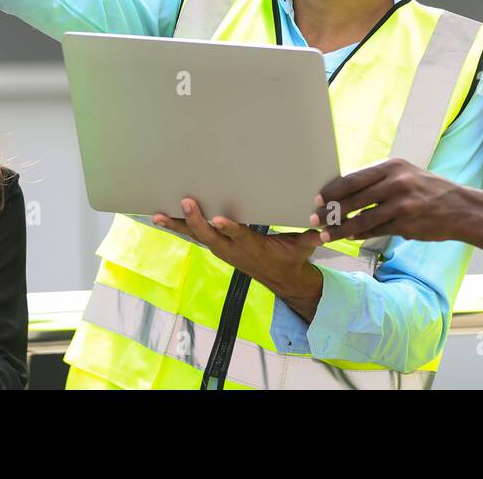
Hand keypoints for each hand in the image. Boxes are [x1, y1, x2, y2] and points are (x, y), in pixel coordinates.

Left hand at [153, 198, 321, 291]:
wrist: (282, 279)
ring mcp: (223, 250)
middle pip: (211, 236)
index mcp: (254, 248)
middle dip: (196, 219)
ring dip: (178, 226)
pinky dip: (180, 228)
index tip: (219, 218)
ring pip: (197, 237)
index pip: (241, 236)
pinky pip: (196, 237)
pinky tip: (163, 218)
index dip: (230, 228)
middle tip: (185, 201)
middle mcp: (233, 250)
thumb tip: (324, 226)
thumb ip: (310, 237)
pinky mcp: (218, 248)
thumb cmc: (292, 258)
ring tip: (157, 215)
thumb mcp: (304, 248)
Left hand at [312, 157, 471, 242]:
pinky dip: (360, 235)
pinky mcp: (406, 225)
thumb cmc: (429, 190)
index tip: (317, 198)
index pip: (353, 178)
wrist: (461, 208)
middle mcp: (396, 183)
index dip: (331, 190)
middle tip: (315, 219)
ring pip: (362, 219)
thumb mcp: (406, 174)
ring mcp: (402, 205)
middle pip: (353, 199)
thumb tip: (345, 191)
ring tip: (326, 235)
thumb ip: (379, 181)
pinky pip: (376, 231)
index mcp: (393, 166)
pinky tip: (350, 237)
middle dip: (330, 211)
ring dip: (340, 229)